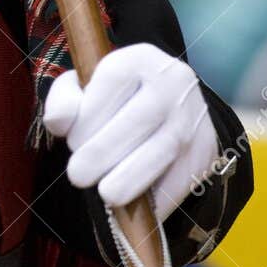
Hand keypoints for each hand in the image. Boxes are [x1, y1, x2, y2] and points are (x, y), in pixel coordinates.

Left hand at [43, 43, 219, 221]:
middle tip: (78, 176)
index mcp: (139, 58)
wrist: (169, 103)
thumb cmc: (115, 98)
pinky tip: (137, 207)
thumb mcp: (84, 86)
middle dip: (102, 153)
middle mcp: (173, 82)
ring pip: (163, 149)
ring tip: (106, 193)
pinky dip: (159, 198)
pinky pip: (183, 177)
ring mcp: (194, 116)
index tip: (73, 142)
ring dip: (130, 178)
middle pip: (137, 119)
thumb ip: (63, 100)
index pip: (111, 81)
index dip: (87, 118)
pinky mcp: (206, 149)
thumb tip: (59, 124)